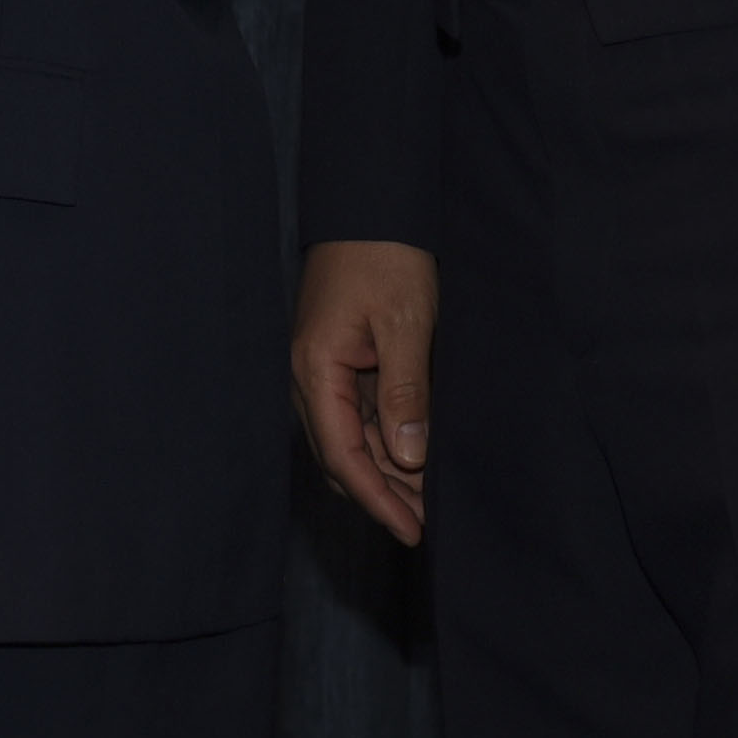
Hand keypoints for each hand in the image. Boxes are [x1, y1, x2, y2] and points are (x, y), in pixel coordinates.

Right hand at [291, 239, 439, 545]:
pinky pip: (358, 418)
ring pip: (349, 442)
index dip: (377, 499)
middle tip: (427, 525)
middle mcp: (309, 378)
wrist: (372, 207)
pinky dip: (385, 444)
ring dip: (386, 473)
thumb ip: (406, 390)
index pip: (342, 455)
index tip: (410, 531)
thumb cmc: (387, 257)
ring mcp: (322, 372)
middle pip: (340, 457)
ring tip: (427, 501)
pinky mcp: (340, 363)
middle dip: (382, 495)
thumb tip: (409, 458)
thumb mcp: (406, 323)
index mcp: (316, 370)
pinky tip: (416, 458)